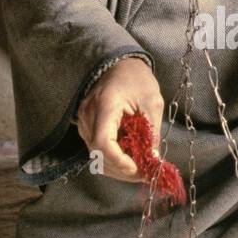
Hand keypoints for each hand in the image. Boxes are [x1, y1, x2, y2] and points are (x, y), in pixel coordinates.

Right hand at [76, 58, 164, 182]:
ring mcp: (84, 119)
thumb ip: (151, 132)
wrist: (121, 63)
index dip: (118, 160)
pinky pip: (96, 147)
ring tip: (138, 169)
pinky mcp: (87, 124)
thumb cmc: (138, 79)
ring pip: (95, 154)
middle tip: (143, 174)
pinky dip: (111, 158)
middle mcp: (88, 114)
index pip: (103, 142)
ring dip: (116, 167)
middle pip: (97, 153)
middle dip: (121, 169)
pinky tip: (128, 159)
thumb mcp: (152, 103)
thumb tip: (152, 160)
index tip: (136, 168)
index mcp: (105, 105)